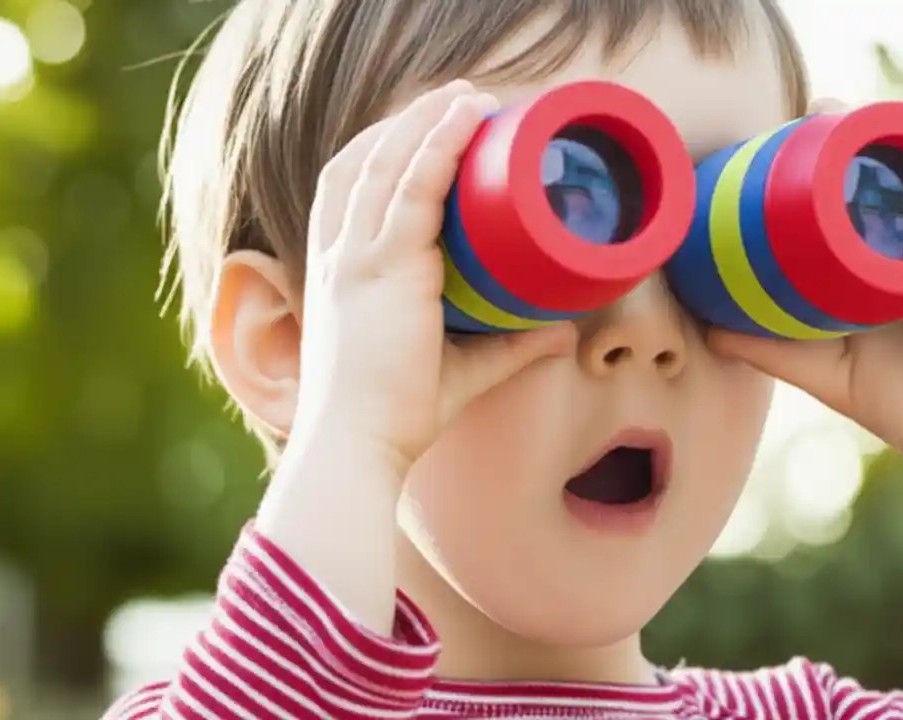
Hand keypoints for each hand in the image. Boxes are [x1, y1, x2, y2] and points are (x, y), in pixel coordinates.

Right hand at [294, 79, 576, 471]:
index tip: (419, 131)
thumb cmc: (397, 415)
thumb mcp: (461, 367)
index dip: (378, 153)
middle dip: (404, 123)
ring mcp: (357, 257)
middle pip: (362, 162)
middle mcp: (339, 256)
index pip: (346, 192)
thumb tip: (564, 332)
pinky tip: (464, 118)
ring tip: (468, 97)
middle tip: (454, 101)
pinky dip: (438, 144)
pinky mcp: (384, 266)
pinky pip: (412, 185)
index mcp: (339, 275)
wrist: (359, 446)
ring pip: (387, 162)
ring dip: (427, 120)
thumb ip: (510, 347)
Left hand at [708, 104, 902, 514]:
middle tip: (815, 111)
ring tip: (853, 121)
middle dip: (861, 136)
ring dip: (901, 144)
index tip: (786, 134)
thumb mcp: (827, 372)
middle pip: (901, 174)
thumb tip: (709, 330)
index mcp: (893, 263)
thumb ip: (773, 348)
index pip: (867, 196)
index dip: (832, 159)